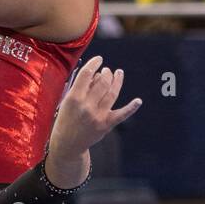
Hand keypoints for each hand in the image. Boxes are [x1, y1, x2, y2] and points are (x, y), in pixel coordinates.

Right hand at [47, 56, 141, 178]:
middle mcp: (86, 106)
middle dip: (106, 73)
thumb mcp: (66, 102)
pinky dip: (131, 107)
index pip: (86, 74)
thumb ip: (80, 88)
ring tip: (118, 73)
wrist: (67, 144)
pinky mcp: (106, 124)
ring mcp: (98, 116)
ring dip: (117, 81)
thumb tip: (97, 74)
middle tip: (107, 71)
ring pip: (112, 93)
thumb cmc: (66, 119)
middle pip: (102, 82)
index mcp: (73, 98)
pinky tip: (138, 101)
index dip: (95, 63)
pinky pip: (122, 114)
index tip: (99, 59)